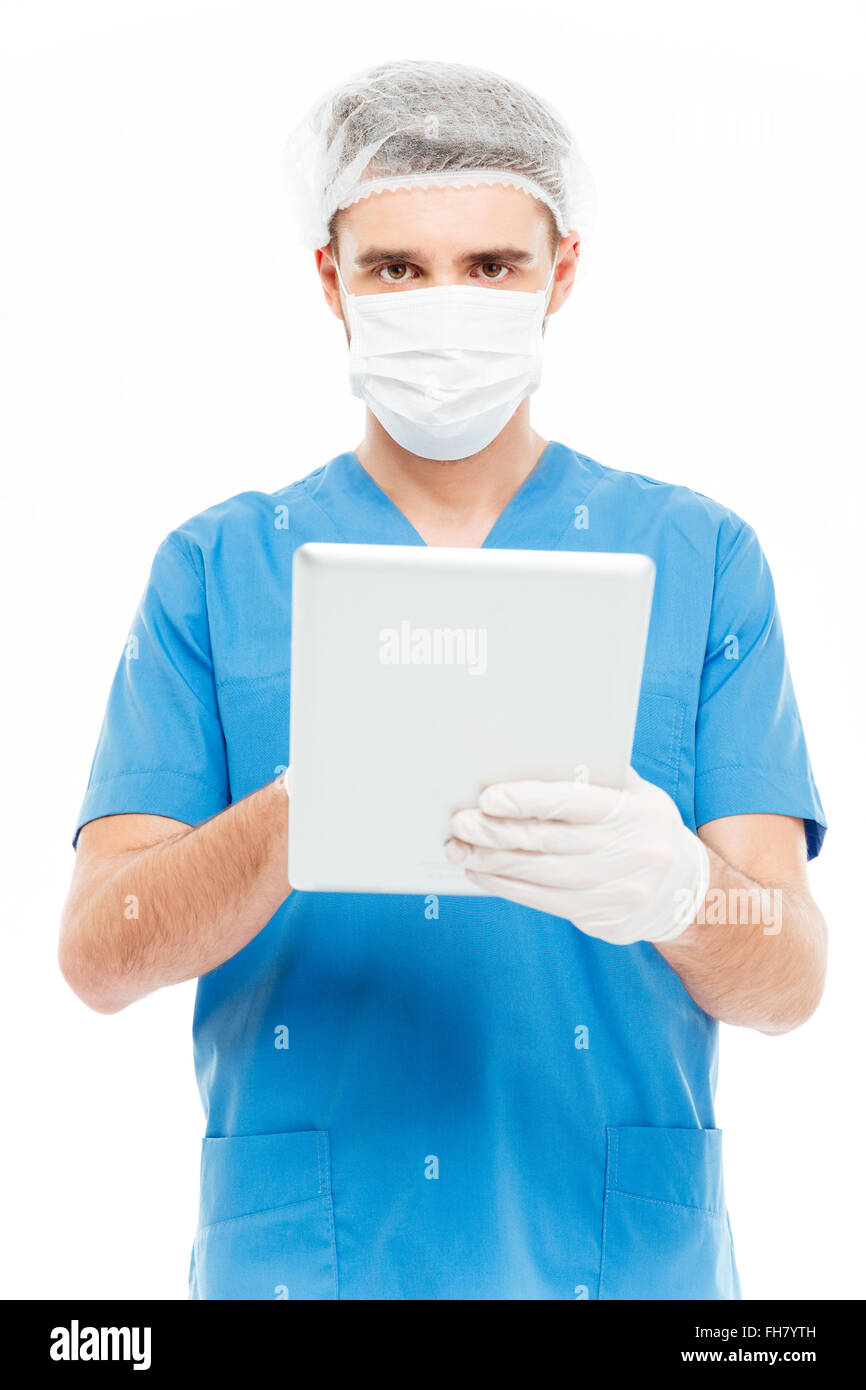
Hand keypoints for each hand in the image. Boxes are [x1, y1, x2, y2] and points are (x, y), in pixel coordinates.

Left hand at [445, 768, 709, 945]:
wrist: (689, 895)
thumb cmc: (649, 830)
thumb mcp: (640, 796)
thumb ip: (600, 777)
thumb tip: (540, 754)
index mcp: (633, 812)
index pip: (573, 804)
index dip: (529, 800)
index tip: (490, 797)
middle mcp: (626, 852)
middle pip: (549, 842)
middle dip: (497, 832)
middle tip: (461, 822)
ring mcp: (612, 888)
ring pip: (539, 875)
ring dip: (492, 862)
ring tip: (458, 849)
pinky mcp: (598, 916)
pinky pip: (542, 901)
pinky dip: (505, 886)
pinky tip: (481, 873)